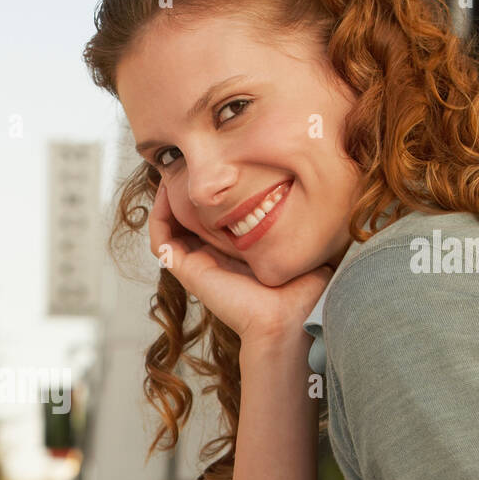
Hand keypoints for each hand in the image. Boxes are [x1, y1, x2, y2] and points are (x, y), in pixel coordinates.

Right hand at [149, 179, 333, 345]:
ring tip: (172, 171)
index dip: (210, 193)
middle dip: (185, 190)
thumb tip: (320, 184)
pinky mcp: (189, 271)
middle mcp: (215, 258)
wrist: (289, 316)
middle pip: (188, 220)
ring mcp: (199, 265)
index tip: (217, 165)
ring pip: (169, 228)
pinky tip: (166, 191)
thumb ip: (301, 217)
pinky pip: (161, 241)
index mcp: (238, 253)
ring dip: (166, 199)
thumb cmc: (302, 286)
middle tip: (188, 162)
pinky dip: (158, 215)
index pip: (215, 218)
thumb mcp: (302, 240)